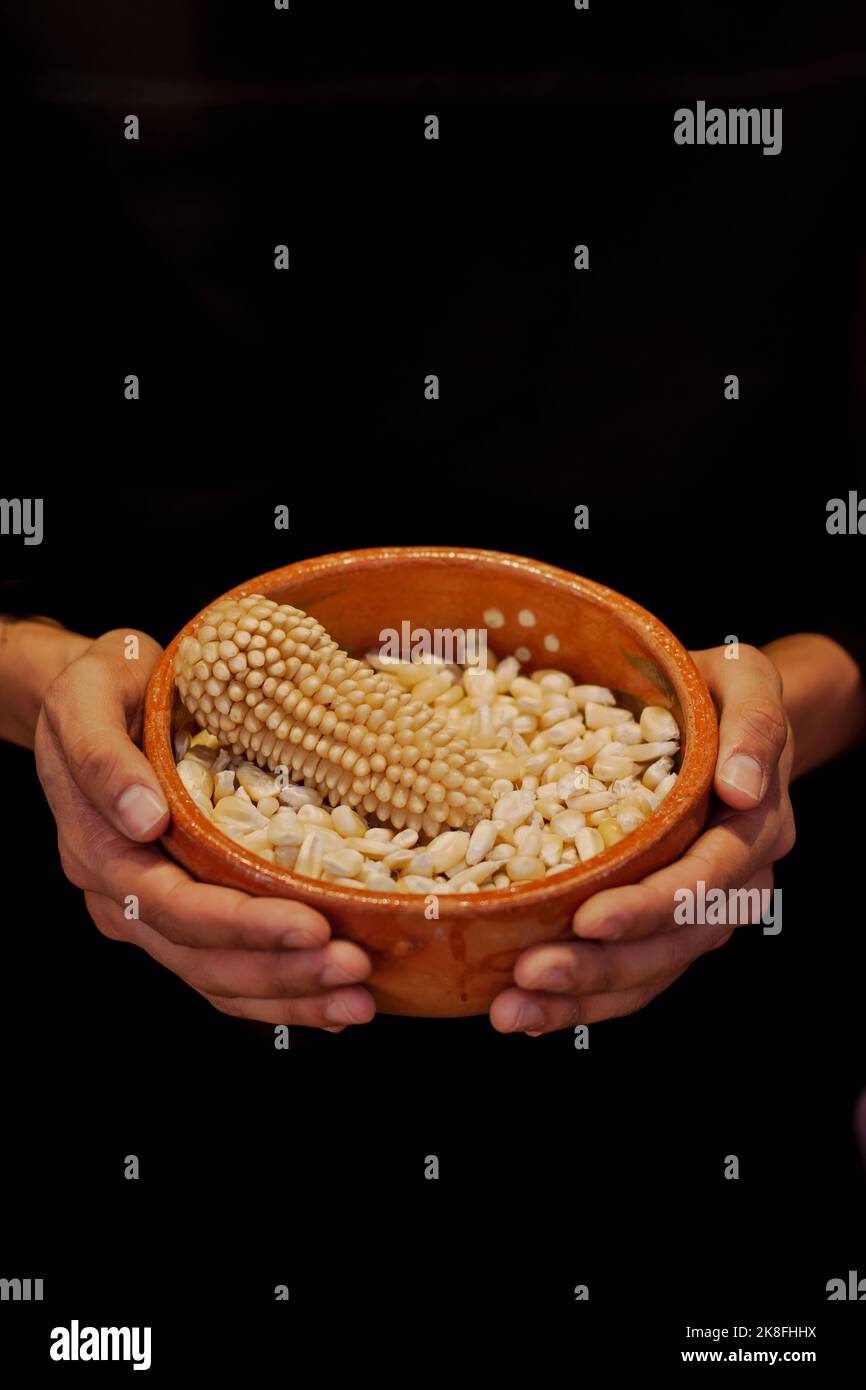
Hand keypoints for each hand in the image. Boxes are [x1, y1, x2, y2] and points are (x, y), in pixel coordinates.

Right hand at [35, 629, 374, 1030]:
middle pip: (201, 957)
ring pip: (216, 977)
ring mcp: (148, 911)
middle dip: (282, 972)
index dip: (243, 925)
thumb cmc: (101, 685)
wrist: (92, 695)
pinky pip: (224, 969)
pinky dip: (277, 994)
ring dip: (289, 996)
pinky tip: (328, 1004)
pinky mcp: (179, 912)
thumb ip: (104, 758)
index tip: (313, 927)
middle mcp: (119, 893)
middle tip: (356, 972)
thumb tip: (144, 818)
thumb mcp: (88, 694)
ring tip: (357, 1004)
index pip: (173, 905)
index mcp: (98, 846)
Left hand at [490, 644, 795, 1033]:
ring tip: (513, 1012)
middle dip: (601, 967)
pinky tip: (529, 1013)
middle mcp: (736, 880)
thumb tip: (741, 789)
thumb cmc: (719, 688)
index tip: (589, 919)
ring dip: (583, 1001)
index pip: (706, 878)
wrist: (728, 714)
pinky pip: (634, 973)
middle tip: (530, 976)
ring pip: (651, 971)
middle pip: (674, 942)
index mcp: (753, 827)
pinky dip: (585, 999)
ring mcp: (703, 910)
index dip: (651, 905)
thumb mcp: (744, 679)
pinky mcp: (669, 924)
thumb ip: (754, 726)